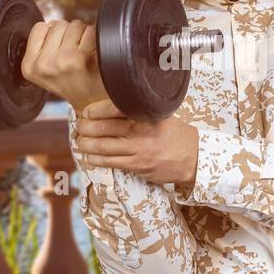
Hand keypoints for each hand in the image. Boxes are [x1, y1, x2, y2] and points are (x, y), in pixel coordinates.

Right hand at [21, 19, 109, 112]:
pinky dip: (95, 39)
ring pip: (75, 25)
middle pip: (59, 24)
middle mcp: (44, 64)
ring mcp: (63, 60)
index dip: (52, 34)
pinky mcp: (82, 58)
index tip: (59, 49)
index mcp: (29, 66)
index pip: (40, 27)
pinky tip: (92, 54)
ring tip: (83, 54)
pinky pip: (90, 31)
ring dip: (82, 35)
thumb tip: (51, 24)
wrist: (91, 105)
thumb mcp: (44, 70)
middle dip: (68, 34)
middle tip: (73, 54)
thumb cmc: (70, 83)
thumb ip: (41, 46)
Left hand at [74, 98, 199, 187]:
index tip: (87, 112)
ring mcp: (139, 150)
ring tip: (80, 141)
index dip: (96, 110)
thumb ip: (139, 111)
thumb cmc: (175, 134)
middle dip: (86, 127)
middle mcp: (141, 131)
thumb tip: (111, 108)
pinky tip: (90, 156)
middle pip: (103, 128)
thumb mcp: (161, 115)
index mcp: (147, 114)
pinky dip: (96, 159)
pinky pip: (110, 163)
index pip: (115, 108)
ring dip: (86, 144)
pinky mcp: (138, 166)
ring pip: (103, 147)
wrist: (194, 157)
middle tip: (79, 126)